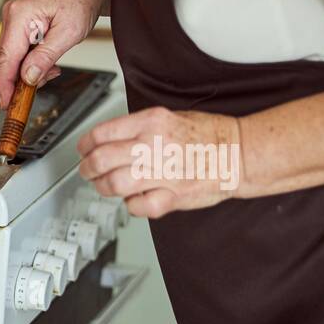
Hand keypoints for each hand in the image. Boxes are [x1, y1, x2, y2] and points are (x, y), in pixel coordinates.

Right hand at [0, 0, 116, 107]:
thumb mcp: (69, 33)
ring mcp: (14, 19)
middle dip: (22, 77)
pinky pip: (19, 50)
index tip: (5, 103)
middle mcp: (12, 15)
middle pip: (8, 59)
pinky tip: (47, 62)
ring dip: (30, 69)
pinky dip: (32, 61)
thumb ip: (45, 57)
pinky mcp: (19, 24)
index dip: (5, 84)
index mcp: (20, 14)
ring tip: (52, 69)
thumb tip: (27, 77)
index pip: (7, 57)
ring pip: (14, 57)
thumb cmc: (82, 0)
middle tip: (42, 84)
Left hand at [77, 107, 245, 217]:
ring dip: (104, 188)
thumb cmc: (210, 136)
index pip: (101, 133)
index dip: (85, 145)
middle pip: (100, 160)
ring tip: (107, 186)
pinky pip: (136, 206)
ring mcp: (162, 172)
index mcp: (151, 122)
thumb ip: (139, 128)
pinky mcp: (172, 196)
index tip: (83, 151)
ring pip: (113, 184)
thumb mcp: (171, 117)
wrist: (241, 153)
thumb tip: (109, 140)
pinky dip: (130, 205)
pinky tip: (134, 198)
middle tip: (87, 171)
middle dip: (87, 168)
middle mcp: (153, 146)